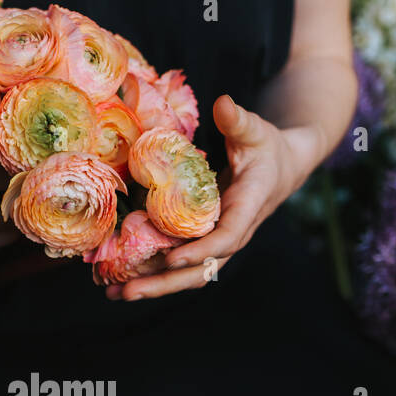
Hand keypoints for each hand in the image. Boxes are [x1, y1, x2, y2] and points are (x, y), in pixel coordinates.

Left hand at [107, 95, 319, 299]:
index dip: (200, 251)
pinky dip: (152, 273)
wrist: (280, 169)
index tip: (171, 258)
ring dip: (152, 286)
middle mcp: (233, 234)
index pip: (226, 238)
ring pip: (187, 274)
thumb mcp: (256, 131)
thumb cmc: (267, 148)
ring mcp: (217, 243)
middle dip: (163, 284)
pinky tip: (122, 277)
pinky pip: (180, 265)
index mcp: (248, 208)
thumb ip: (238, 121)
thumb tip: (222, 102)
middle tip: (126, 292)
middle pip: (200, 270)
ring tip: (115, 293)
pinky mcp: (204, 242)